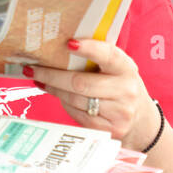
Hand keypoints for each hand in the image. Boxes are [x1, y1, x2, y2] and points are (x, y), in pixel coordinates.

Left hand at [23, 38, 158, 150]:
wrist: (139, 118)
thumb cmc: (118, 85)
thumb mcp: (115, 68)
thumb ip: (96, 57)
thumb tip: (57, 46)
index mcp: (126, 68)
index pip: (108, 55)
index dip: (89, 49)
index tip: (68, 43)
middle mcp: (126, 90)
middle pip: (80, 82)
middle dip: (52, 75)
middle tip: (33, 69)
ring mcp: (120, 113)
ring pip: (75, 100)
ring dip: (54, 89)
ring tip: (41, 81)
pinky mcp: (110, 130)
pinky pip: (77, 115)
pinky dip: (65, 104)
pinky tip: (59, 96)